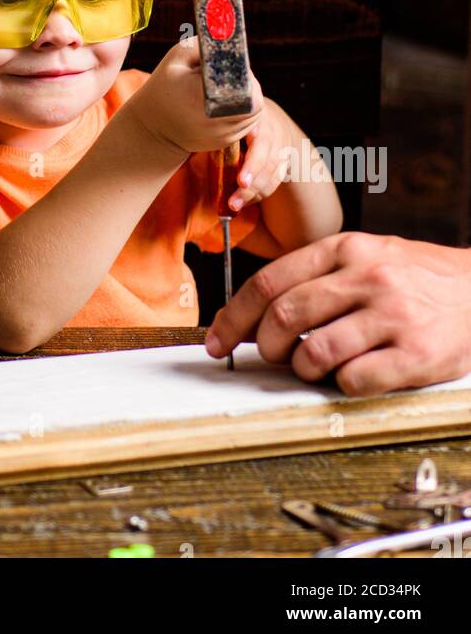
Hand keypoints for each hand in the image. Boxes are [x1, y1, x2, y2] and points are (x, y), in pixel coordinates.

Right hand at [127, 38, 262, 158]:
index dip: (246, 76)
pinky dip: (245, 111)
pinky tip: (229, 102)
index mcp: (200, 97)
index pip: (246, 89)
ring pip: (255, 115)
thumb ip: (203, 45)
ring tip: (230, 88)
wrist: (152, 127)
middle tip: (233, 76)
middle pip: (255, 102)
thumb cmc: (165, 86)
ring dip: (250, 98)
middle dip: (250, 85)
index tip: (234, 68)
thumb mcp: (176, 58)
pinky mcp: (224, 142)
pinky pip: (248, 124)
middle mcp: (213, 121)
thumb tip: (231, 38)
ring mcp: (220, 136)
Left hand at [205, 232, 470, 394]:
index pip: (270, 281)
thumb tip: (256, 314)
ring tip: (315, 366)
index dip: (234, 315)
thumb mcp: (366, 255)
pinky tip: (354, 374)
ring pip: (315, 352)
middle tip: (271, 356)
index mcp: (345, 248)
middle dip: (264, 345)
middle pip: (284, 316)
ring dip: (303, 369)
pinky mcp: (416, 353)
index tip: (217, 340)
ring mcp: (392, 314)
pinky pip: (355, 380)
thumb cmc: (416, 278)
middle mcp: (366, 276)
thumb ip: (317, 276)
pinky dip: (343, 385)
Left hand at [225, 99, 293, 211]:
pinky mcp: (284, 160)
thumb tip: (193, 139)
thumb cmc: (235, 117)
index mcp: (257, 118)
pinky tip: (246, 201)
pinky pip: (276, 180)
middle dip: (251, 185)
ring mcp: (281, 146)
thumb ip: (217, 129)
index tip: (241, 181)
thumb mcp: (227, 116)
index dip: (252, 164)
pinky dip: (260, 193)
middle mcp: (273, 131)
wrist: (264, 115)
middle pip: (267, 162)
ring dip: (254, 194)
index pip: (260, 142)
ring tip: (235, 206)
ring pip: (273, 174)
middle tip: (234, 203)